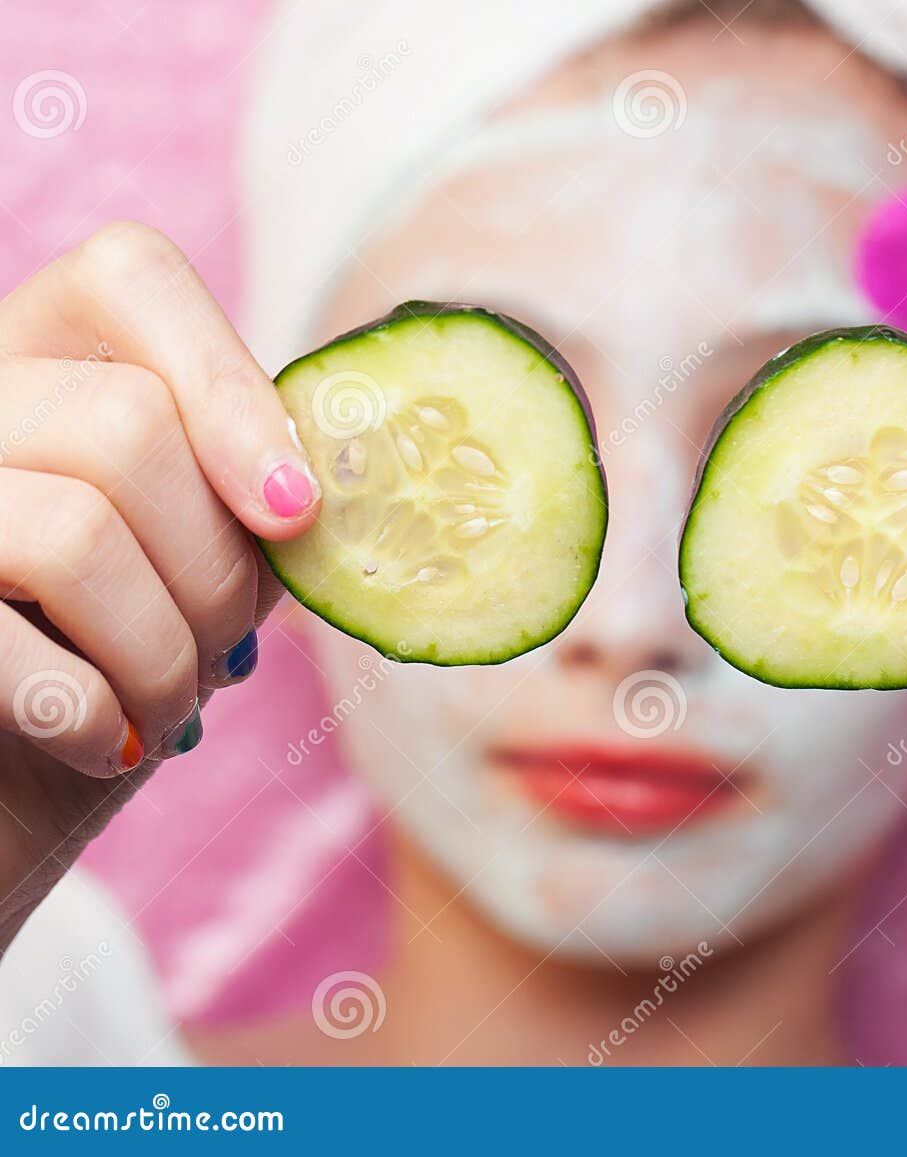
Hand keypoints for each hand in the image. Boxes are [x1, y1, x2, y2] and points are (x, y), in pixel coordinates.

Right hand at [0, 222, 318, 950]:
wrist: (9, 776)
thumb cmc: (112, 656)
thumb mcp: (191, 554)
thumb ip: (254, 494)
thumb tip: (372, 478)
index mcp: (42, 355)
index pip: (131, 273)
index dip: (232, 388)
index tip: (297, 515)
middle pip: (129, 422)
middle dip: (216, 566)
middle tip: (226, 648)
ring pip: (77, 529)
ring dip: (164, 651)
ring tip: (170, 700)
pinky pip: (14, 650)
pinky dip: (96, 717)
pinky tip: (107, 742)